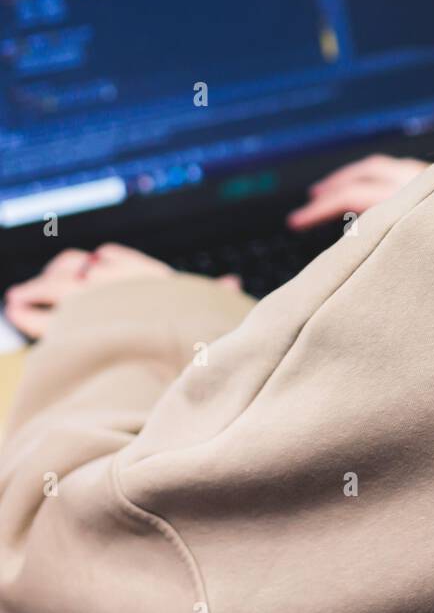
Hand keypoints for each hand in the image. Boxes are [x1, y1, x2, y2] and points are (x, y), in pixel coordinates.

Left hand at [3, 244, 238, 340]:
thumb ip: (216, 293)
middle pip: (79, 266)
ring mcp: (85, 299)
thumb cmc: (188, 333)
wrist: (158, 353)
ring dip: (35, 289)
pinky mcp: (63, 323)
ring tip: (18, 299)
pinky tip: (16, 311)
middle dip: (63, 273)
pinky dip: (24, 311)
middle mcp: (112, 279)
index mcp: (144, 275)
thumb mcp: (205, 309)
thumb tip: (233, 282)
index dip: (104, 263)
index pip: (116, 258)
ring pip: (53, 285)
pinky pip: (37, 314)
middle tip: (49, 281)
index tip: (94, 264)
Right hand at [287, 155, 427, 229]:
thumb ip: (372, 242)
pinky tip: (375, 191)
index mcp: (406, 199)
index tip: (296, 221)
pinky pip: (402, 170)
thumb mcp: (406, 255)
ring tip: (337, 190)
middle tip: (313, 199)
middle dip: (334, 184)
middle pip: (366, 171)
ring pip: (385, 166)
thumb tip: (346, 238)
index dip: (318, 209)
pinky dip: (379, 177)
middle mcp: (419, 181)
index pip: (350, 196)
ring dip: (354, 176)